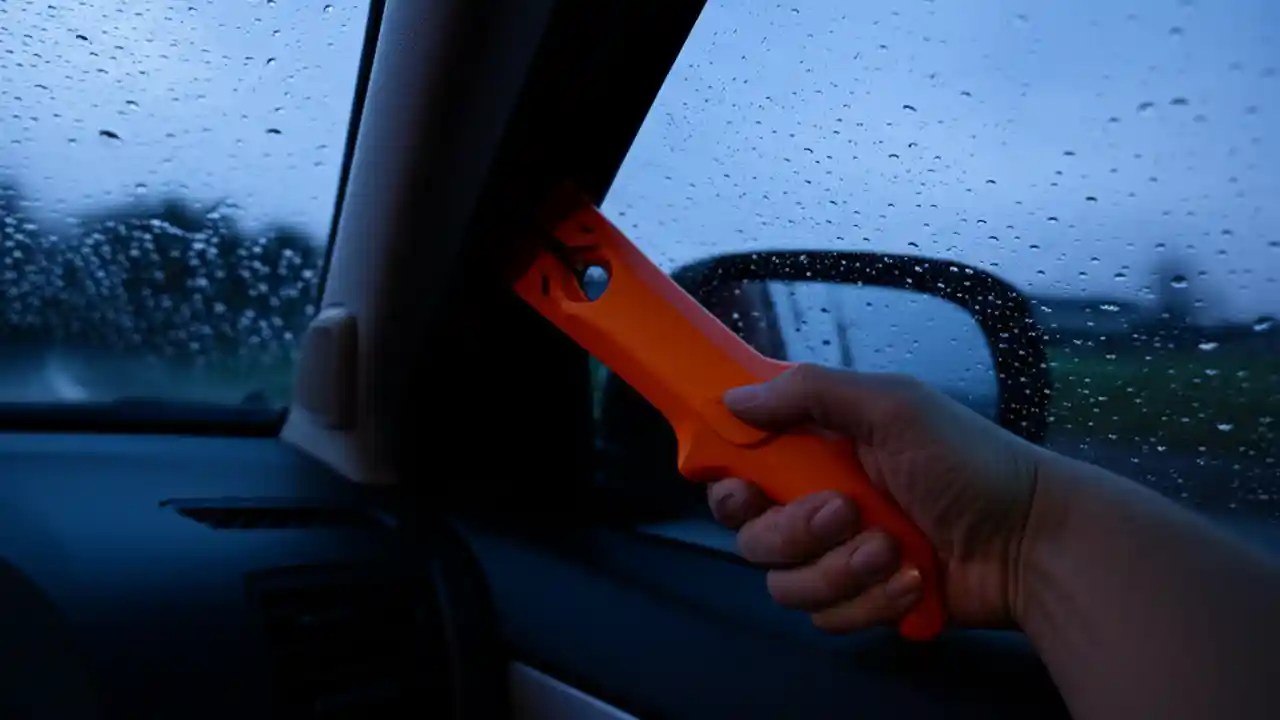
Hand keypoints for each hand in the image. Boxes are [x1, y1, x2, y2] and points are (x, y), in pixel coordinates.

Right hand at [708, 364, 1045, 631]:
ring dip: (841, 570)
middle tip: (845, 512)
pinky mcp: (862, 602)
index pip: (740, 470)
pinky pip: (829, 617)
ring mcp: (839, 558)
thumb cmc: (968, 461)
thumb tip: (733, 398)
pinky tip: (913, 579)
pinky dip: (872, 600)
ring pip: (786, 584)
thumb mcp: (892, 405)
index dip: (730, 484)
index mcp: (818, 449)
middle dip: (794, 532)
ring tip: (893, 550)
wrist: (1031, 540)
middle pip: (751, 535)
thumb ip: (809, 392)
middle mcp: (818, 504)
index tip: (743, 489)